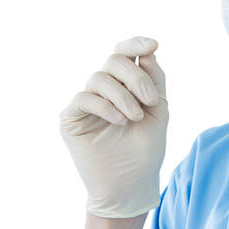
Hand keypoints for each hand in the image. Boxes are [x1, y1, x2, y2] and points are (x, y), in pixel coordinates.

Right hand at [59, 36, 168, 218]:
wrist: (131, 184)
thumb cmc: (145, 150)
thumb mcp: (158, 111)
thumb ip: (154, 81)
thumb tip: (148, 52)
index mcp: (125, 85)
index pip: (125, 53)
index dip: (135, 43)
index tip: (153, 45)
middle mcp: (104, 90)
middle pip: (114, 60)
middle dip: (135, 76)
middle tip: (150, 101)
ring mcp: (86, 103)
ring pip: (99, 78)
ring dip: (123, 96)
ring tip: (135, 118)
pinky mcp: (71, 118)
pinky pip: (84, 98)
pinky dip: (105, 106)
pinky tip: (120, 122)